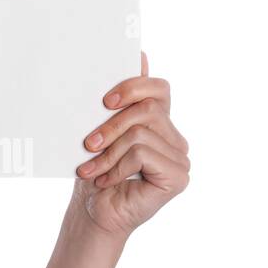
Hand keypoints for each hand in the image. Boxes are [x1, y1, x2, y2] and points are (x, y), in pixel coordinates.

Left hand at [71, 53, 188, 237]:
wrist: (93, 213)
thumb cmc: (95, 171)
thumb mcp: (100, 130)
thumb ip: (118, 99)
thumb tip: (139, 53)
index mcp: (158, 122)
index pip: (159, 87)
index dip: (133, 86)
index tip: (104, 100)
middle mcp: (174, 137)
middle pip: (148, 108)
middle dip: (111, 124)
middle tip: (87, 143)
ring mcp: (180, 157)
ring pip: (140, 132)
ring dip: (108, 151)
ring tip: (90, 168)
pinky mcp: (179, 176)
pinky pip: (142, 154)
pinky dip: (117, 166)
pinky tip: (106, 180)